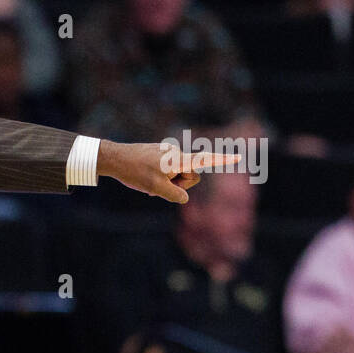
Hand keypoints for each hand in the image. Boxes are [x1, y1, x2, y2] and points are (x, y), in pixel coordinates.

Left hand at [96, 141, 240, 203]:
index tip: (239, 157)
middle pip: (191, 174)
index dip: (223, 160)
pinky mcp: (160, 156)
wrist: (114, 159)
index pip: (204, 160)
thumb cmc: (135, 172)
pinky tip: (146, 182)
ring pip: (178, 175)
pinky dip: (161, 179)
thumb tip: (184, 197)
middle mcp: (176, 154)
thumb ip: (175, 195)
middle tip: (160, 187)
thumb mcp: (156, 188)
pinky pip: (168, 171)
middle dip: (180, 184)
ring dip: (168, 183)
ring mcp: (168, 155)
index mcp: (178, 159)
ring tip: (149, 184)